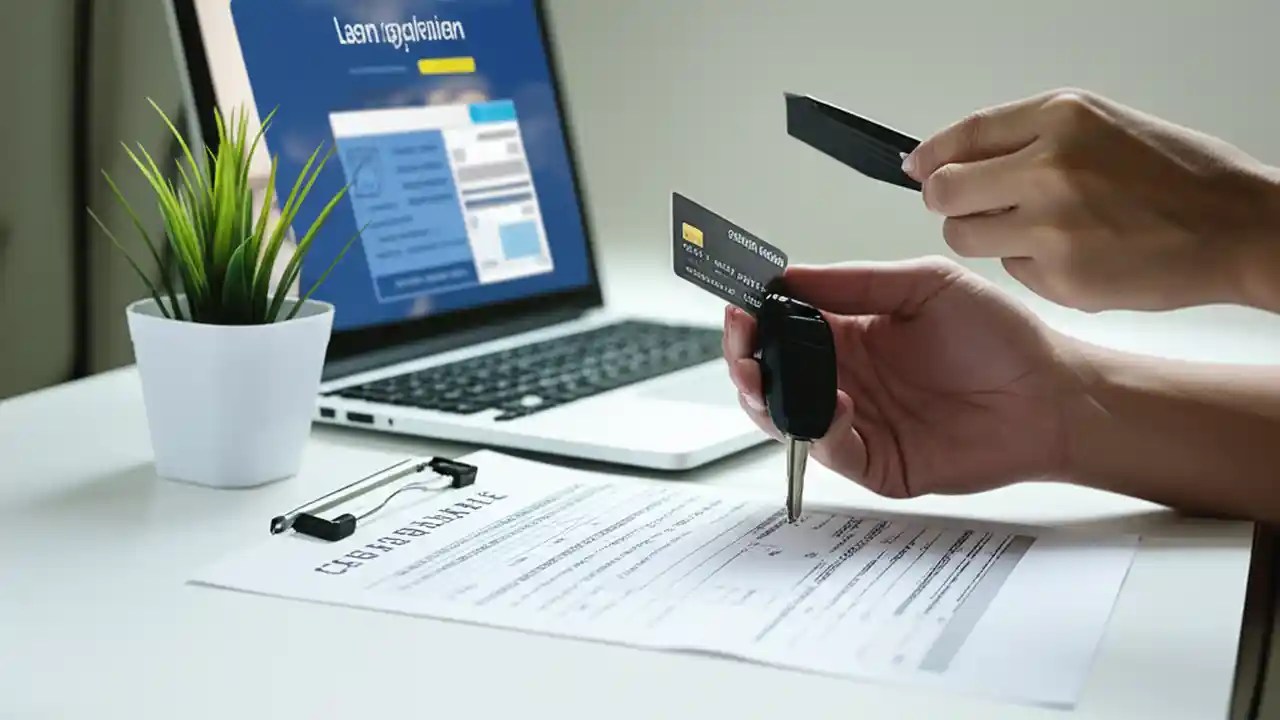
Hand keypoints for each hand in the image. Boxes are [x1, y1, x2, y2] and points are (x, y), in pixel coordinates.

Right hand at [724, 257, 1081, 497]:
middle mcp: (846, 377)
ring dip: (764, 398)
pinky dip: (821, 433)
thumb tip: (789, 276)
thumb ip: (855, 283)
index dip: (753, 316)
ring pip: (785, 417)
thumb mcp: (926, 285)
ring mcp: (857, 422)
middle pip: (770, 374)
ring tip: (762, 375)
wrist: (1052, 396)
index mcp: (851, 331)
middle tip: (740, 343)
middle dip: (743, 359)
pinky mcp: (876, 462)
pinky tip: (839, 406)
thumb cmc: (1000, 337)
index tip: (738, 304)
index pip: (782, 323)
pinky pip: (829, 452)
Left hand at [903, 88, 1279, 311]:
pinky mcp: (1059, 279)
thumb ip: (1027, 137)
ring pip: (964, 238)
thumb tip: (953, 156)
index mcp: (1060, 120)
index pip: (962, 137)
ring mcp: (1050, 228)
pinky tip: (1072, 254)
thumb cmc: (1179, 176)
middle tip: (968, 205)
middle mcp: (1047, 170)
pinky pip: (1010, 271)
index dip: (931, 156)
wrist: (1238, 230)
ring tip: (1029, 230)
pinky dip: (1029, 265)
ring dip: (980, 235)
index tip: (917, 166)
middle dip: (947, 200)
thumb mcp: (1100, 126)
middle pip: (945, 192)